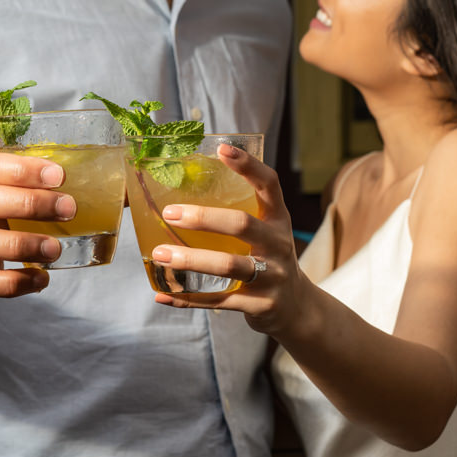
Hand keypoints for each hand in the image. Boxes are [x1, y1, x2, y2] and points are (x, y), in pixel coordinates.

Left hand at [149, 145, 306, 336]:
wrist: (297, 307)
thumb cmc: (268, 260)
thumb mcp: (266, 233)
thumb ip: (238, 215)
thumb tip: (182, 193)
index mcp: (278, 220)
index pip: (269, 185)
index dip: (249, 166)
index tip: (223, 149)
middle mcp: (278, 245)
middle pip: (242, 225)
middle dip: (203, 218)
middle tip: (170, 213)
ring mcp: (271, 277)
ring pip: (228, 265)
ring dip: (190, 260)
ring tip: (160, 253)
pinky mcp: (260, 305)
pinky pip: (218, 300)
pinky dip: (187, 298)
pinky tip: (162, 293)